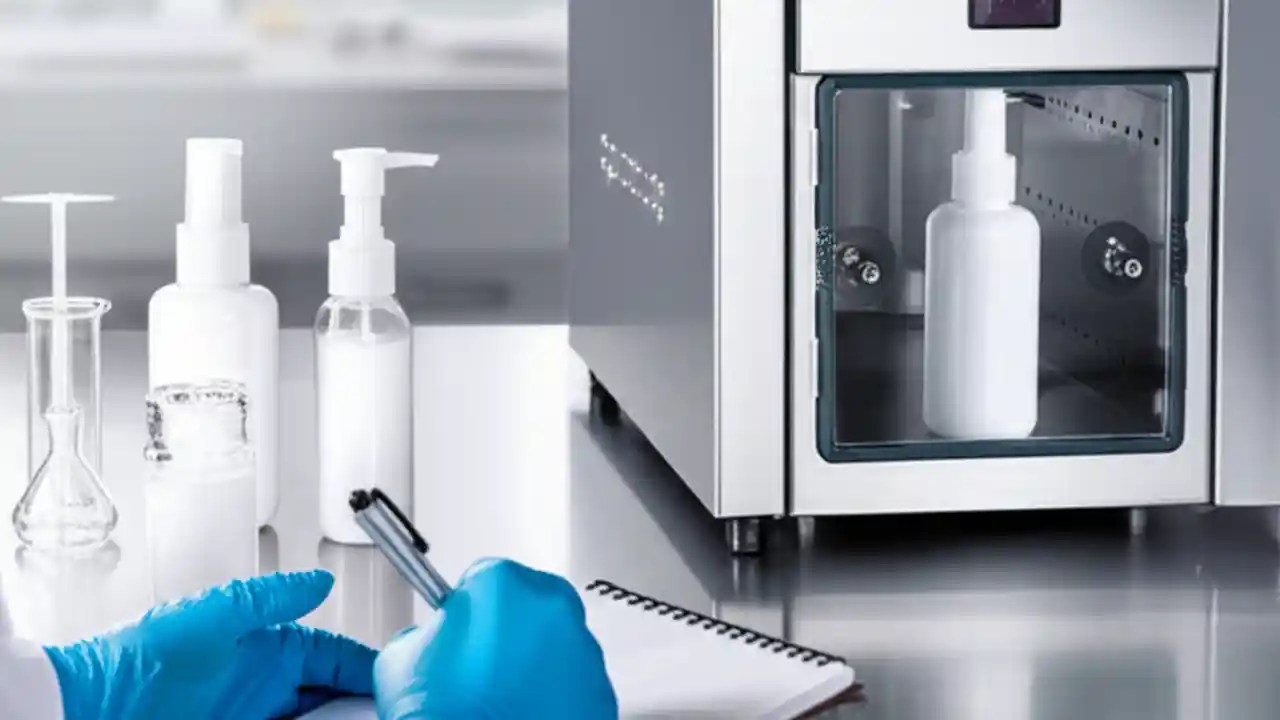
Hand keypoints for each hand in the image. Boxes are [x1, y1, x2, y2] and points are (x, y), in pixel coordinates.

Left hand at [44, 570, 374, 719]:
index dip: (371, 672)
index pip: (339, 660)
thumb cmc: (141, 661)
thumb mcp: (213, 617)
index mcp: (270, 652)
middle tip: (388, 714)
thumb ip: (270, 598)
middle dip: (361, 707)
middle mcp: (268, 692)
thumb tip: (321, 581)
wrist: (90, 713)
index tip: (399, 685)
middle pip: (334, 702)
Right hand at [374, 559, 617, 719]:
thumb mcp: (401, 659)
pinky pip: (578, 685)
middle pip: (528, 606)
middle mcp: (552, 608)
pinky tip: (528, 714)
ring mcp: (584, 651)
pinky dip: (558, 696)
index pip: (483, 579)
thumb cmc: (445, 716)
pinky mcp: (602, 693)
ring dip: (536, 663)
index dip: (468, 610)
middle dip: (508, 631)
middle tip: (481, 669)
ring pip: (557, 645)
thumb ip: (421, 633)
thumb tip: (431, 638)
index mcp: (503, 585)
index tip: (463, 631)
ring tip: (504, 699)